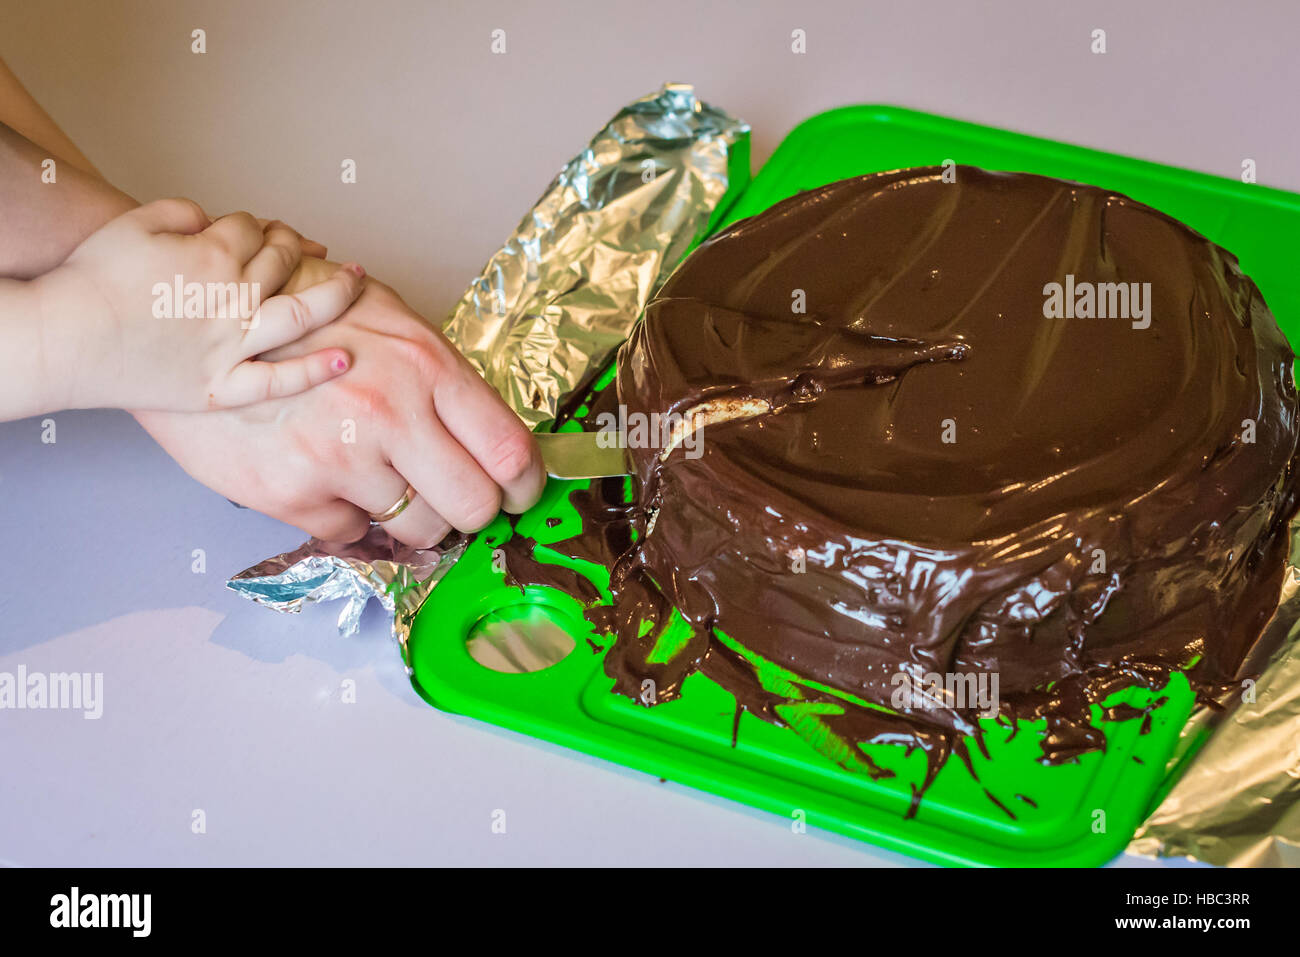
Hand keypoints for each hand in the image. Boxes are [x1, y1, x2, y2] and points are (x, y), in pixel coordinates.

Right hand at [36, 198, 364, 411]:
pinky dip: (312, 372)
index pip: (255, 230)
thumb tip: (215, 220)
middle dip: (298, 250)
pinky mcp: (220, 385)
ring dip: (335, 296)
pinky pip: (275, 382)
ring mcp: (231, 345)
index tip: (262, 231)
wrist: (65, 336)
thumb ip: (183, 212)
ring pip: (298, 316)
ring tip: (358, 283)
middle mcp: (232, 298)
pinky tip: (342, 359)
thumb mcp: (135, 222)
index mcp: (213, 254)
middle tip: (312, 251)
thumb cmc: (93, 278)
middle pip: (282, 265)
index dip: (260, 226)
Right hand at [132, 262, 545, 546]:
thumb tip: (500, 441)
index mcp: (426, 365)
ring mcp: (338, 457)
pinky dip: (349, 515)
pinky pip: (354, 534)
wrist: (197, 322)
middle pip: (474, 506)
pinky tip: (329, 475)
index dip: (526, 486)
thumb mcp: (389, 320)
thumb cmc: (301, 316)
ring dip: (411, 515)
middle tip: (455, 497)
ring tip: (383, 477)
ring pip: (418, 529)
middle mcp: (389, 413)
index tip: (519, 494)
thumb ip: (444, 379)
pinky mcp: (291, 492)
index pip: (510, 453)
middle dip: (472, 510)